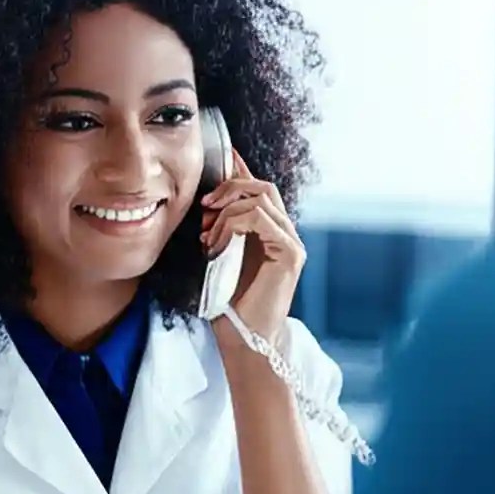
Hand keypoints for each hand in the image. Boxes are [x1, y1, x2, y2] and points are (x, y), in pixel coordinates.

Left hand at [200, 149, 305, 343]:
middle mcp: (285, 232)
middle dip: (228, 188)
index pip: (258, 188)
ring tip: (207, 235)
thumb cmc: (228, 302)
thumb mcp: (217, 255)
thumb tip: (205, 201)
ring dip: (225, 211)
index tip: (221, 156)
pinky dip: (232, 224)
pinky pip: (260, 218)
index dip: (239, 169)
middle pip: (261, 186)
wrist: (242, 337)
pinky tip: (216, 245)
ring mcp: (291, 242)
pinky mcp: (290, 253)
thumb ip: (219, 227)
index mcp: (269, 231)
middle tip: (203, 206)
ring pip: (260, 198)